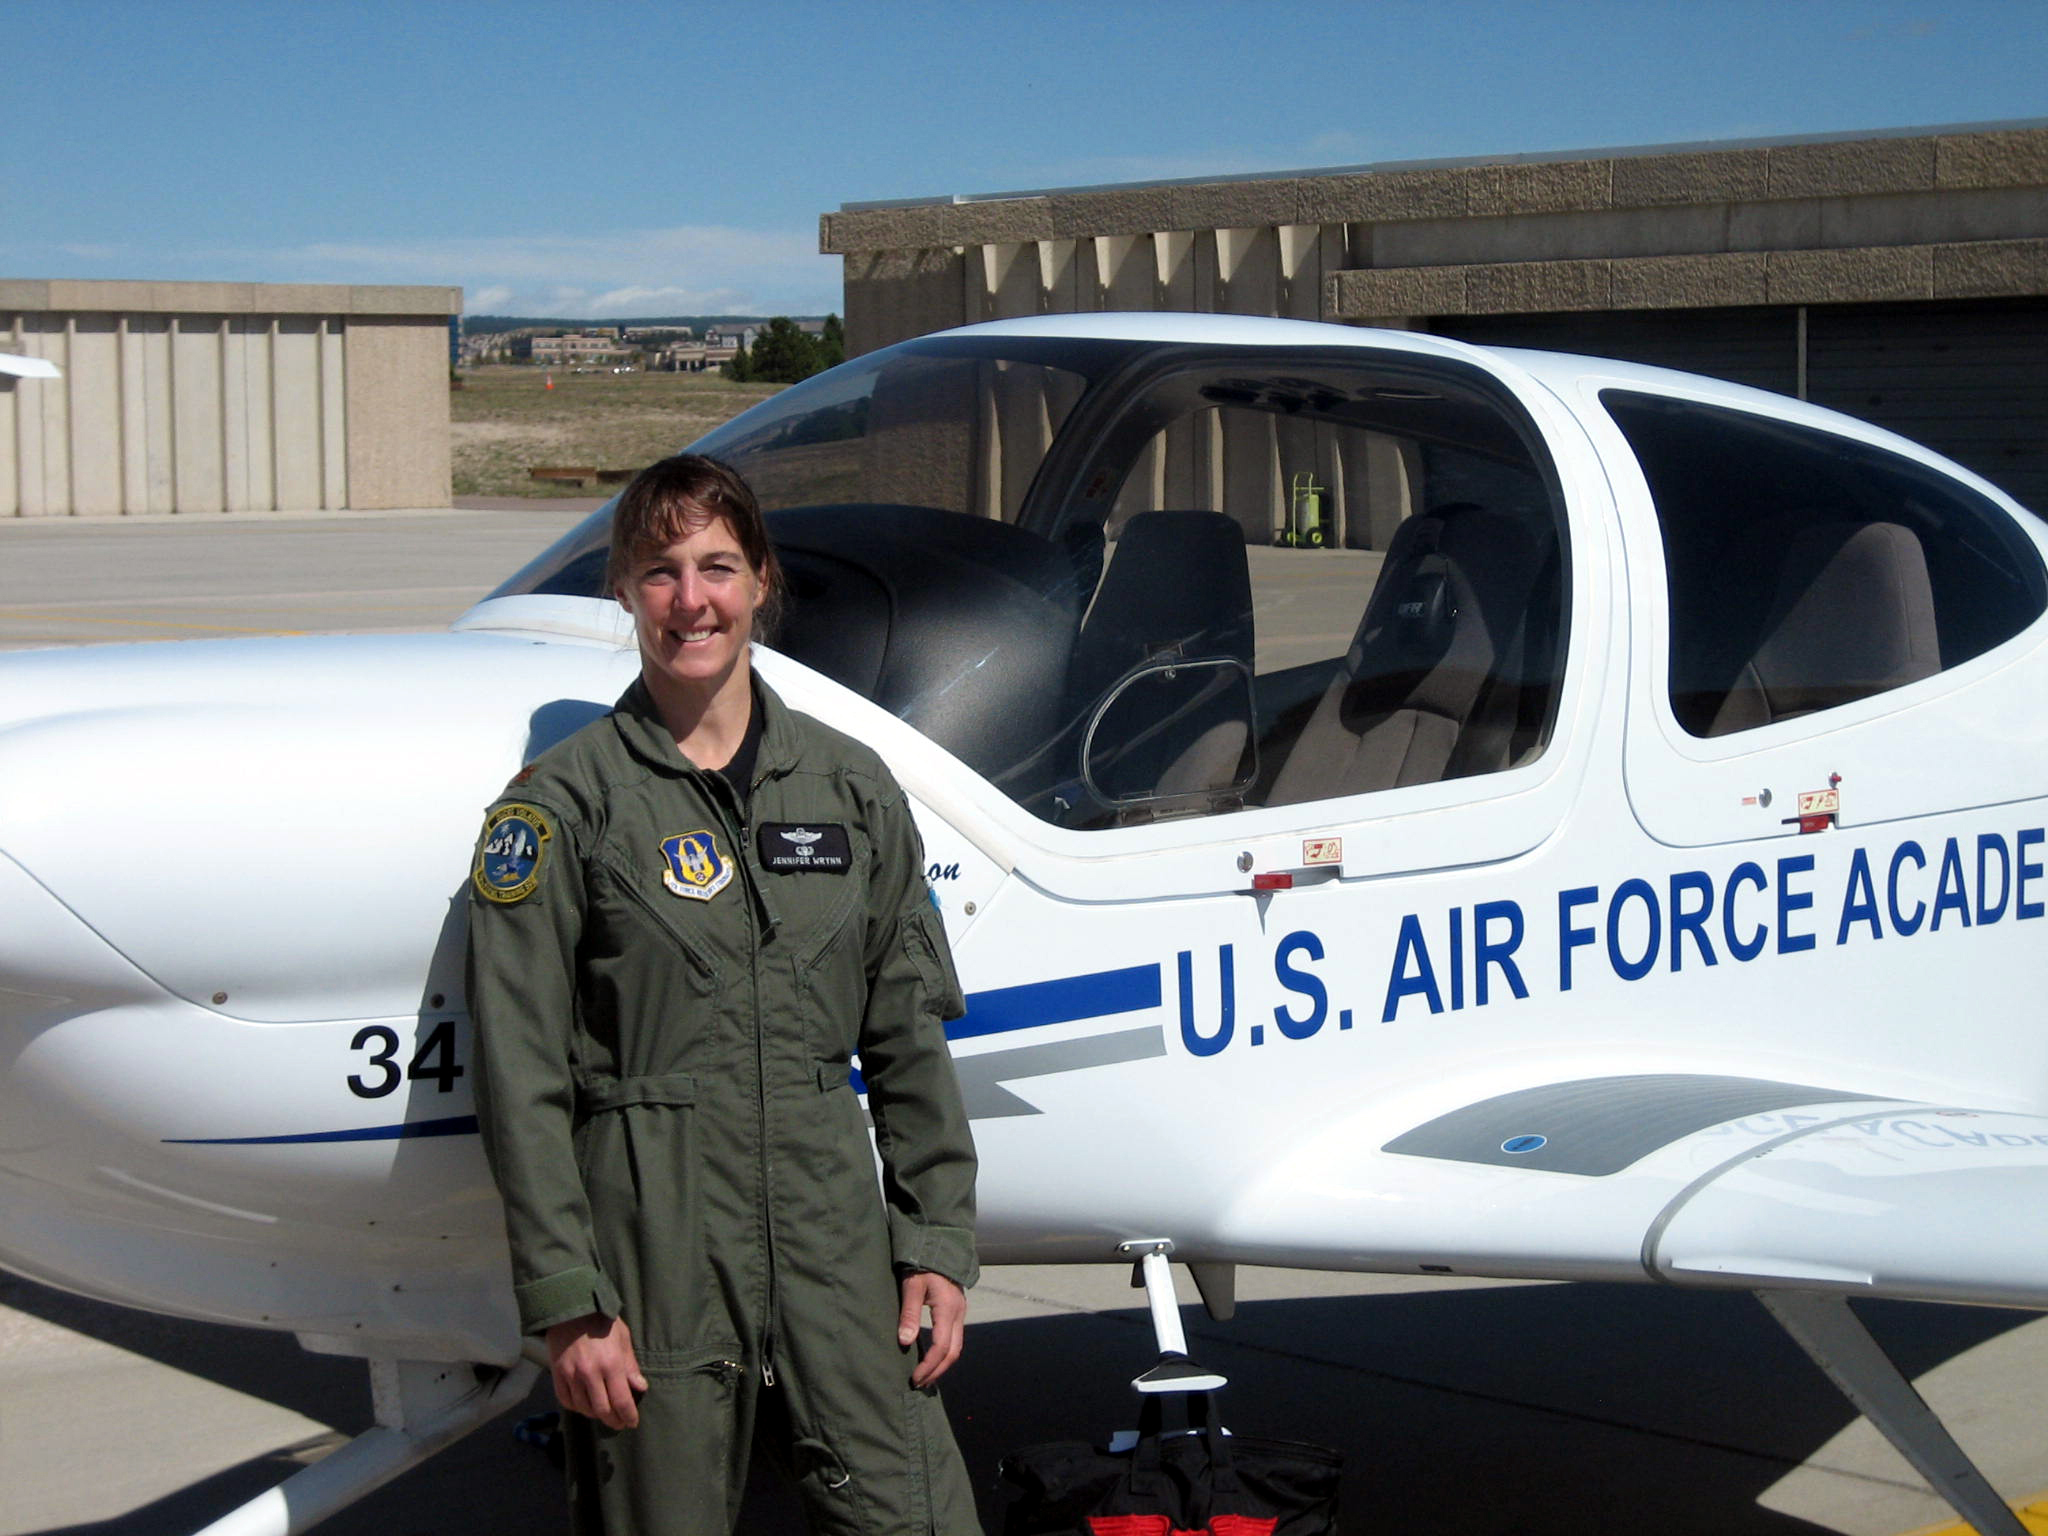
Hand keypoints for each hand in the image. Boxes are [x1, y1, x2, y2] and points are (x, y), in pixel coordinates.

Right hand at [546, 1312, 647, 1429]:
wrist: (570, 1310)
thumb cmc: (601, 1322)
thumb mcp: (623, 1338)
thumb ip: (631, 1366)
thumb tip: (640, 1388)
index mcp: (611, 1363)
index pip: (622, 1401)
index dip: (628, 1416)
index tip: (632, 1422)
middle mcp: (590, 1373)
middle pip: (602, 1410)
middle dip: (614, 1421)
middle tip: (620, 1423)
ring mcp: (571, 1375)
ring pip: (584, 1408)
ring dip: (596, 1414)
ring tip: (604, 1413)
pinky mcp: (557, 1375)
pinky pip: (567, 1401)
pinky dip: (577, 1407)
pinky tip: (585, 1405)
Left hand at [898, 1270, 966, 1388]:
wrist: (938, 1244)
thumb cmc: (922, 1263)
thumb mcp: (911, 1286)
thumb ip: (909, 1314)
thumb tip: (904, 1342)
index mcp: (948, 1309)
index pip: (941, 1347)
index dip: (928, 1366)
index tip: (914, 1378)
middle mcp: (959, 1313)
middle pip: (953, 1352)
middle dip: (937, 1371)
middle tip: (920, 1383)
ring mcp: (960, 1311)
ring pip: (957, 1346)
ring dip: (942, 1364)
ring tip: (925, 1375)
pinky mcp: (957, 1309)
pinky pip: (955, 1337)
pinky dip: (945, 1352)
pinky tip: (932, 1356)